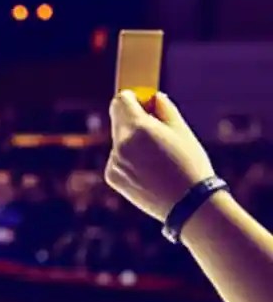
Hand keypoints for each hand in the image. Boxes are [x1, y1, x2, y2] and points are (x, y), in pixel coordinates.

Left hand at [104, 90, 214, 221]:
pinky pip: (118, 159)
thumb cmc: (190, 164)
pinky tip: (150, 171)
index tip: (143, 102)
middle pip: (118, 120)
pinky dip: (129, 160)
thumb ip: (163, 108)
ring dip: (132, 141)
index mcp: (138, 129)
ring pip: (119, 141)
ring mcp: (114, 162)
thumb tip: (152, 98)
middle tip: (155, 129)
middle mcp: (120, 145)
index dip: (133, 98)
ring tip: (158, 157)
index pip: (121, 101)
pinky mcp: (112, 177)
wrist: (188, 204)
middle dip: (134, 120)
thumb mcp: (182, 130)